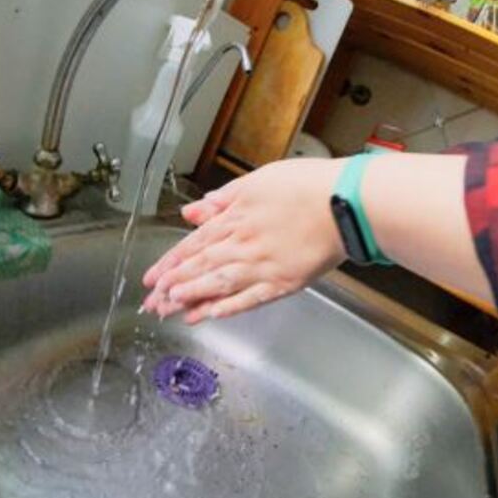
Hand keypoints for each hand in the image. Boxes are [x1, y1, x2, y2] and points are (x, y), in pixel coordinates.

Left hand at [141, 158, 346, 323]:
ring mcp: (262, 266)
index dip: (170, 263)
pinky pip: (249, 299)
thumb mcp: (257, 181)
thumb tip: (193, 212)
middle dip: (172, 288)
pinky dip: (227, 308)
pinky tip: (209, 316)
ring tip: (170, 311)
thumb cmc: (308, 186)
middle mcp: (243, 245)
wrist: (345, 202)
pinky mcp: (283, 283)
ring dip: (192, 299)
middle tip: (151, 303)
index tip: (152, 278)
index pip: (193, 245)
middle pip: (199, 268)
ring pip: (217, 285)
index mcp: (236, 219)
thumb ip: (223, 200)